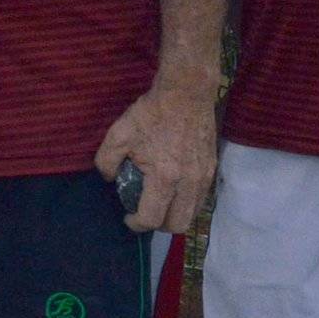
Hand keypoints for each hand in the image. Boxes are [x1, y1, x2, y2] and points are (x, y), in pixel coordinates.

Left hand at [95, 78, 217, 233]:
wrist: (187, 92)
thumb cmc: (151, 113)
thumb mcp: (118, 135)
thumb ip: (106, 162)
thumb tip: (109, 179)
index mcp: (165, 177)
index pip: (152, 218)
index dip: (136, 224)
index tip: (127, 218)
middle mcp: (189, 182)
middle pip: (178, 225)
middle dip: (158, 226)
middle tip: (144, 213)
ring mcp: (204, 176)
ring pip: (193, 214)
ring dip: (174, 215)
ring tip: (159, 203)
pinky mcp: (212, 168)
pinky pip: (201, 198)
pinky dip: (186, 202)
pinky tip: (173, 190)